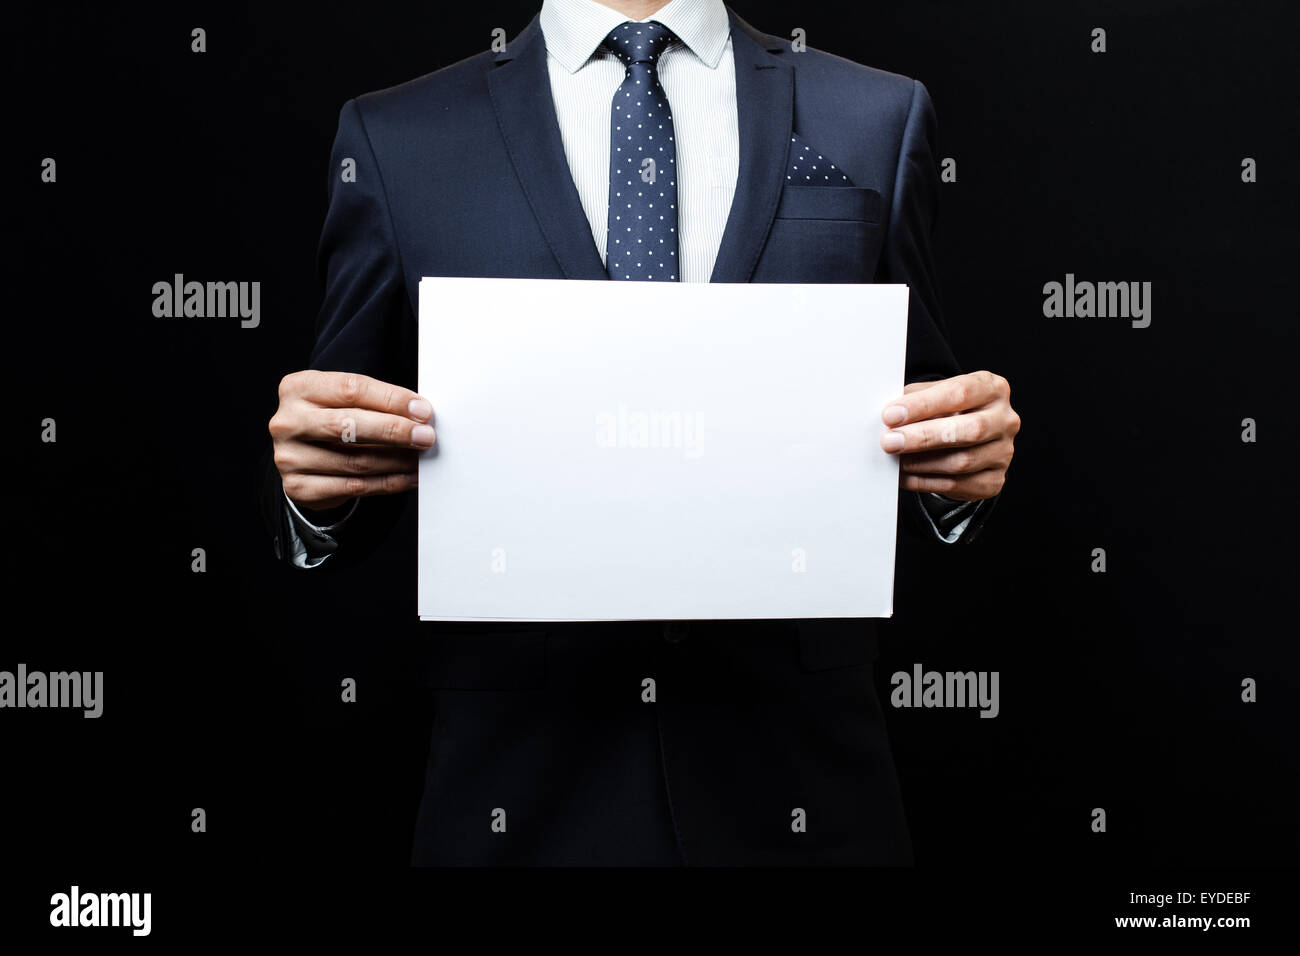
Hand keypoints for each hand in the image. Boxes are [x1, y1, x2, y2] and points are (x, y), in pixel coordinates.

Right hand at [269, 371, 434, 513]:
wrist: (302, 454)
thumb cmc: (332, 417)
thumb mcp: (344, 399)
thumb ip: (375, 402)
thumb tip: (421, 414)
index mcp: (298, 388)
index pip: (351, 389)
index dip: (392, 400)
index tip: (423, 411)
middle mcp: (287, 421)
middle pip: (349, 425)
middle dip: (395, 431)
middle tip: (426, 436)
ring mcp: (289, 456)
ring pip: (355, 461)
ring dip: (396, 460)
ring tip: (421, 458)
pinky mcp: (298, 487)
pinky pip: (354, 487)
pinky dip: (388, 483)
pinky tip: (409, 477)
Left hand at [879, 370, 1019, 501]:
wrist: (964, 436)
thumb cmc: (944, 409)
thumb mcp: (932, 394)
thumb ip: (913, 399)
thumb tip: (888, 416)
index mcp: (992, 388)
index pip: (960, 393)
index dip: (923, 405)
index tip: (891, 415)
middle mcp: (1005, 419)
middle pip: (970, 430)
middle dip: (924, 437)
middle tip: (890, 441)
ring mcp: (1003, 452)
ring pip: (963, 462)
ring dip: (922, 463)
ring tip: (895, 459)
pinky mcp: (994, 480)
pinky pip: (958, 485)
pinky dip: (925, 482)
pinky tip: (905, 476)